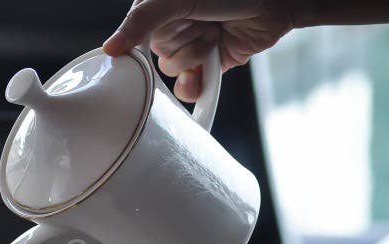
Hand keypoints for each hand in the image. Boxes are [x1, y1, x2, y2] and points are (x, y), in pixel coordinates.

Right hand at [103, 0, 295, 101]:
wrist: (276, 4)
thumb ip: (142, 21)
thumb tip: (111, 48)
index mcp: (156, 8)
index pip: (133, 35)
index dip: (145, 39)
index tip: (159, 35)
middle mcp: (170, 27)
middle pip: (155, 55)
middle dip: (181, 43)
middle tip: (202, 25)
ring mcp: (188, 47)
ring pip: (172, 72)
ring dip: (195, 57)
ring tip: (213, 36)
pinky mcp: (205, 66)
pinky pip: (187, 89)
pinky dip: (197, 86)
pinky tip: (208, 69)